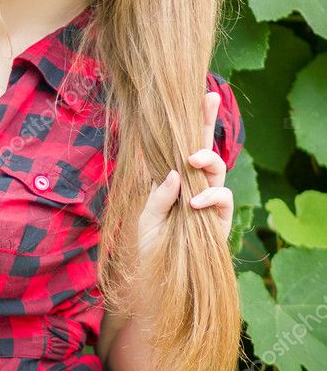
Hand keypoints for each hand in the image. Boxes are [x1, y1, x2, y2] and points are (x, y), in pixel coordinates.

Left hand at [137, 91, 234, 260]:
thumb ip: (159, 195)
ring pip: (218, 169)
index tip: (197, 93)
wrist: (156, 276)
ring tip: (191, 159)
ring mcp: (208, 201)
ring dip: (207, 159)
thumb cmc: (149, 245)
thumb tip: (173, 171)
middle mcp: (193, 186)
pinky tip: (195, 201)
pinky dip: (211, 196)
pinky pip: (223, 198)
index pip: (182, 146)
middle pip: (205, 148)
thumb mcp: (147, 217)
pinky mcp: (220, 219)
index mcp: (174, 179)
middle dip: (207, 121)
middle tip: (207, 99)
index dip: (191, 122)